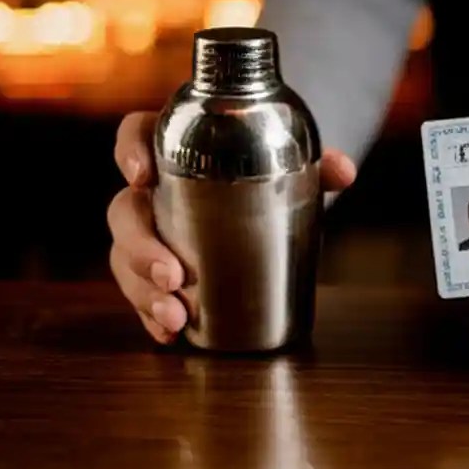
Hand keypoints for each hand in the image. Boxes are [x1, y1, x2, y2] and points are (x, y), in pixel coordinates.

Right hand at [106, 111, 357, 343]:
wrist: (269, 198)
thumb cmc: (269, 172)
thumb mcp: (292, 164)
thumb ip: (317, 164)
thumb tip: (344, 171)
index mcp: (174, 148)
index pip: (134, 134)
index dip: (128, 152)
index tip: (141, 177)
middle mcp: (152, 190)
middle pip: (124, 211)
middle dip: (141, 248)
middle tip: (173, 276)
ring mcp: (149, 231)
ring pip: (124, 257)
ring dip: (143, 291)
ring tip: (175, 317)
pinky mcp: (155, 268)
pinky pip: (139, 292)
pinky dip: (150, 315)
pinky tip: (169, 334)